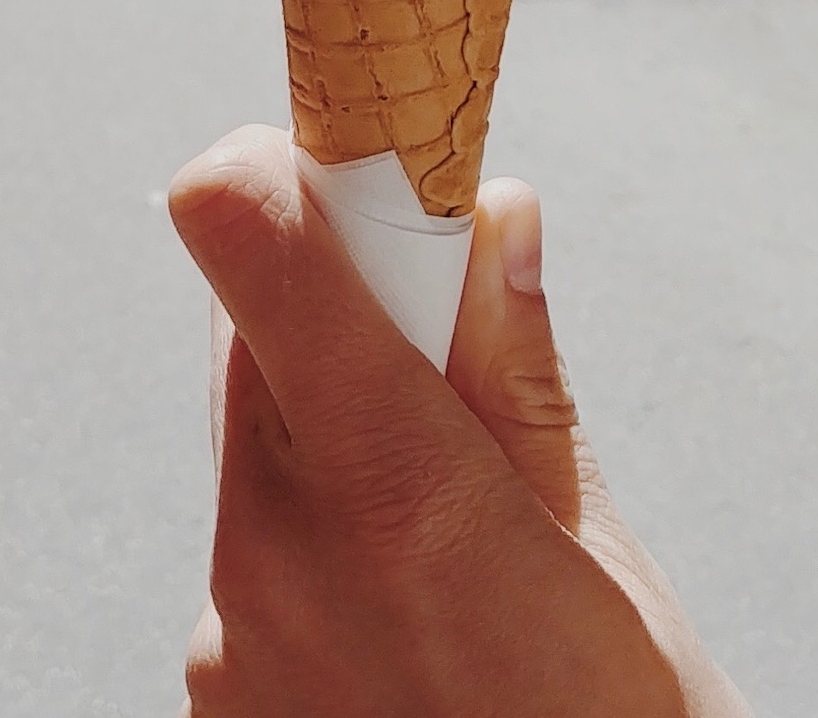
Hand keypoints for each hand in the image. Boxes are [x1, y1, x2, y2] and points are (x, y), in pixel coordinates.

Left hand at [169, 128, 750, 717]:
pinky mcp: (213, 696)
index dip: (276, 169)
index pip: (247, 245)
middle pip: (251, 337)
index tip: (332, 154)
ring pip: (248, 444)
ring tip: (439, 515)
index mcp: (398, 500)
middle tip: (426, 331)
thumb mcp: (605, 562)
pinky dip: (308, 534)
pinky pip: (246, 550)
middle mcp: (284, 560)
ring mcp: (234, 639)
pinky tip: (401, 605)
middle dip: (327, 304)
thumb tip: (488, 214)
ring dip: (321, 426)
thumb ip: (518, 380)